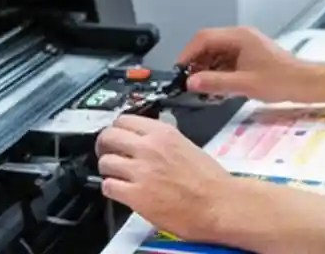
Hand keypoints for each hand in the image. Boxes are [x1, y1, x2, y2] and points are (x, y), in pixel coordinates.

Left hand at [96, 115, 233, 240]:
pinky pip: (108, 186)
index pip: (124, 119)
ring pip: (105, 162)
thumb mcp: (187, 145)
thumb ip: (163, 141)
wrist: (219, 204)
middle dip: (105, 145)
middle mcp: (148, 148)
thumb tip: (148, 140)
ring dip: (107, 168)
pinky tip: (120, 190)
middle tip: (107, 152)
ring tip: (115, 174)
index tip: (116, 134)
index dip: (116, 128)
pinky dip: (110, 188)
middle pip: (108, 137)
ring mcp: (140, 171)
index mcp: (163, 133)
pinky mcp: (135, 195)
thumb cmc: (210, 181)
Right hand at [178, 26, 311, 101]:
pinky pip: (226, 59)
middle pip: (209, 43)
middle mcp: (240, 36)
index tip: (179, 71)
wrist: (305, 83)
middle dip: (196, 62)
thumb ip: (216, 82)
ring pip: (216, 52)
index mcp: (238, 37)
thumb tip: (190, 82)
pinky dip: (218, 71)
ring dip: (207, 68)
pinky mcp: (249, 55)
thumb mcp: (245, 84)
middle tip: (189, 82)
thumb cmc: (278, 81)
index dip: (188, 53)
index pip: (204, 38)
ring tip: (201, 87)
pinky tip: (216, 87)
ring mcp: (245, 45)